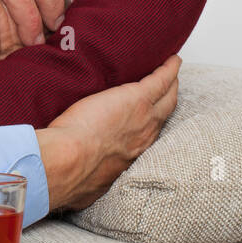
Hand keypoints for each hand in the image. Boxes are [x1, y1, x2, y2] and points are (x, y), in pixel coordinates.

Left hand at [35, 56, 181, 210]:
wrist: (70, 161)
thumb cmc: (70, 170)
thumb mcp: (85, 180)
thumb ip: (88, 176)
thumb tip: (78, 183)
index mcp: (130, 156)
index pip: (146, 139)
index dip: (149, 127)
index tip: (147, 121)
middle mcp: (144, 139)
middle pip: (163, 117)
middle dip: (166, 103)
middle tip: (168, 90)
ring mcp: (144, 117)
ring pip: (166, 98)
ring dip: (169, 85)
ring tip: (170, 73)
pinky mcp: (138, 98)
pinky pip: (161, 79)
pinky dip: (169, 69)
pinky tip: (171, 59)